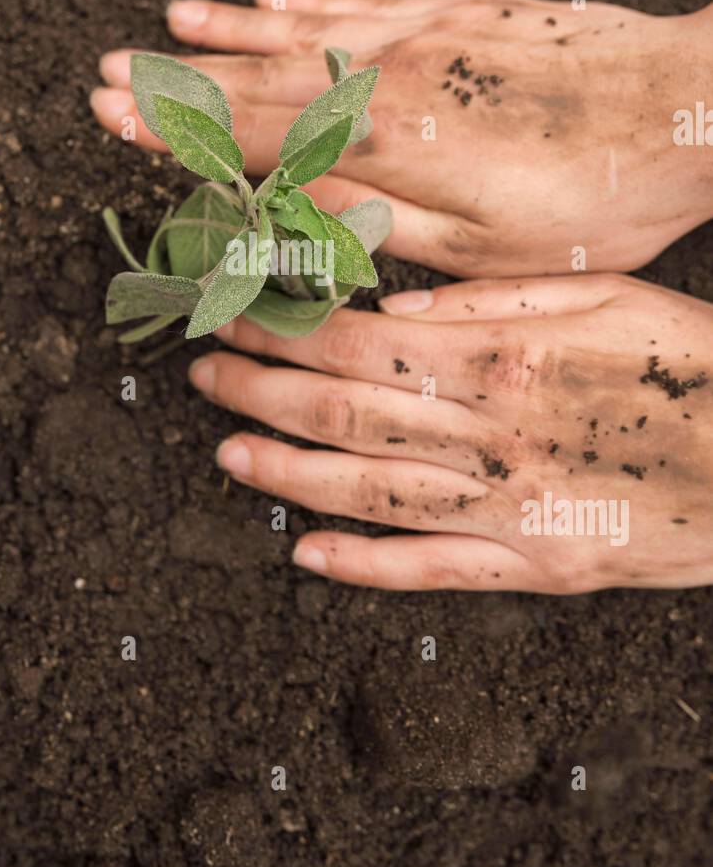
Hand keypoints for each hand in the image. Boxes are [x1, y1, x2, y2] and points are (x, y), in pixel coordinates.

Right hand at [92, 0, 712, 275]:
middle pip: (258, 80)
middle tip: (102, 71)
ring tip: (164, 25)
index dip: (174, 129)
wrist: (686, 106)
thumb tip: (281, 204)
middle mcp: (386, 78)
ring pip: (300, 34)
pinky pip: (361, 1)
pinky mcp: (459, 11)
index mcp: (384, 145)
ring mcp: (422, 36)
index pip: (251, 136)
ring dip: (226, 34)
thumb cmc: (592, 199)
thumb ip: (372, 221)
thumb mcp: (481, 248)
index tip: (107, 114)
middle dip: (175, 81)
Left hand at [186, 274, 712, 591]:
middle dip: (262, 393)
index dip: (284, 334)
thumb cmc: (694, 362)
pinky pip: (431, 573)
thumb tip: (394, 310)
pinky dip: (363, 567)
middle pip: (346, 414)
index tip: (233, 318)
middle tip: (203, 376)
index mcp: (503, 359)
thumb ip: (494, 300)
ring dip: (288, 475)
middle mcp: (490, 435)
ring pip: (369, 493)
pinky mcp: (536, 567)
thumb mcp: (605, 293)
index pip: (359, 343)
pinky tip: (306, 557)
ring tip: (227, 453)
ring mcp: (509, 509)